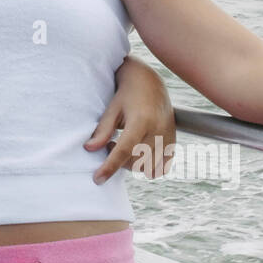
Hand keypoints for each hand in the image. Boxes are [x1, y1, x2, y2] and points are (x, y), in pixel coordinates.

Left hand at [87, 55, 176, 182]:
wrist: (150, 83)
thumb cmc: (127, 95)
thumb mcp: (112, 109)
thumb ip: (102, 130)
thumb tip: (89, 149)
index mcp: (141, 120)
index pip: (124, 150)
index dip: (110, 167)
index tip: (97, 179)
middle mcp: (158, 130)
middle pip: (137, 162)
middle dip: (119, 161)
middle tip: (109, 143)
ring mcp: (168, 137)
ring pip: (149, 167)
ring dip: (133, 164)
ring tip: (124, 146)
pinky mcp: (173, 142)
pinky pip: (162, 166)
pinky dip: (149, 166)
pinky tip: (139, 152)